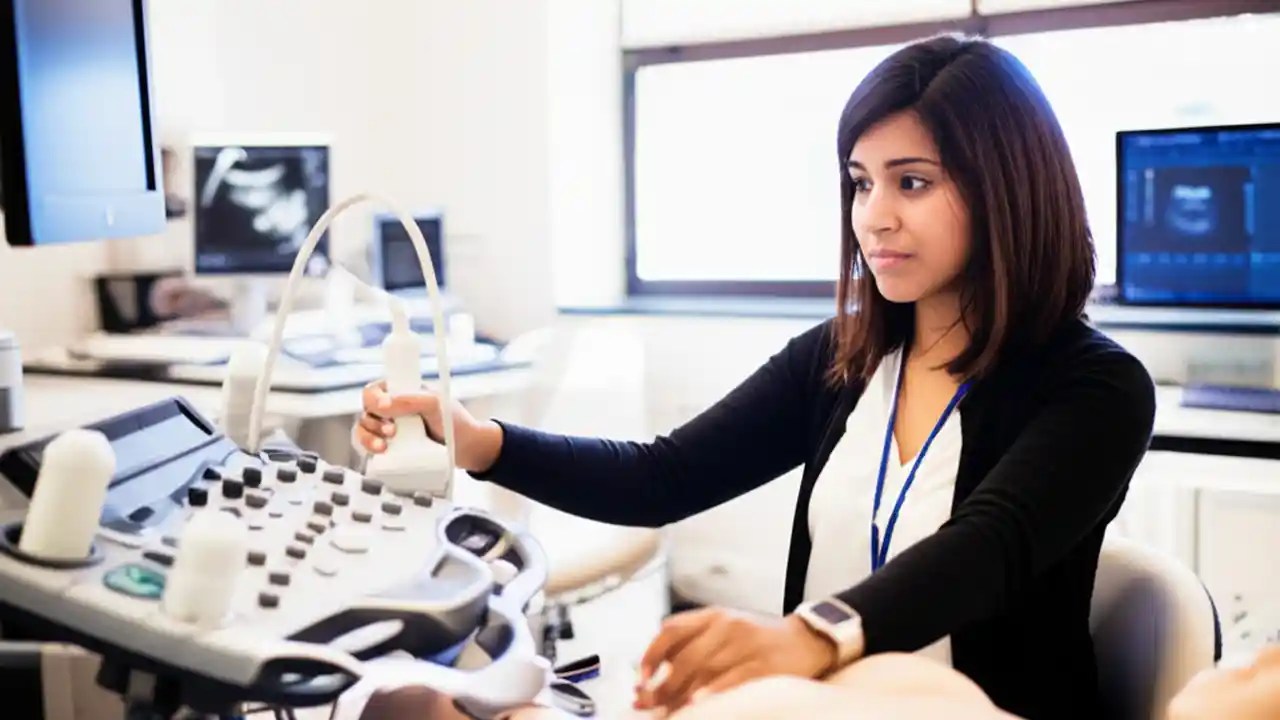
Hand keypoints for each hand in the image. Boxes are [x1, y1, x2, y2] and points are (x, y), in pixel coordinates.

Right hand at [355, 380, 503, 472]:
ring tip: (385, 447)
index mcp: (400, 392)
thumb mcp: (436, 404)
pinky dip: (369, 449)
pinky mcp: (391, 448)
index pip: (373, 391)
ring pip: (364, 430)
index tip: (384, 408)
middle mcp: (392, 409)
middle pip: (365, 412)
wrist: (467, 449)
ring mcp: (390, 429)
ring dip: (369, 438)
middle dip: (373, 422)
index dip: (373, 399)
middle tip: (392, 431)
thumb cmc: (455, 421)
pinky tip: (382, 453)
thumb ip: (411, 400)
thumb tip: (383, 404)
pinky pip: (369, 447)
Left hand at [634, 608, 836, 711]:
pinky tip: (697, 704)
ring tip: (666, 712)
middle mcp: (727, 626)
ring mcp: (745, 645)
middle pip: (684, 658)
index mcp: (713, 615)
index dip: (651, 655)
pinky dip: (712, 693)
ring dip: (680, 696)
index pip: (671, 630)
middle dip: (661, 686)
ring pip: (703, 672)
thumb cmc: (759, 639)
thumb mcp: (725, 628)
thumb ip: (693, 641)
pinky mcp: (763, 665)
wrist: (805, 640)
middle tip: (647, 705)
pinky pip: (732, 680)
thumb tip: (655, 672)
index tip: (641, 678)